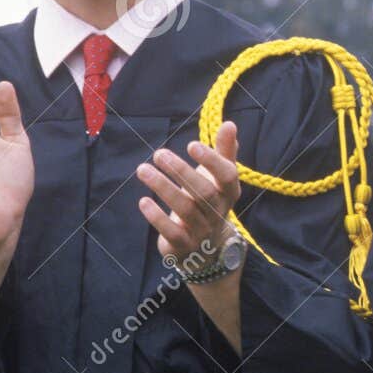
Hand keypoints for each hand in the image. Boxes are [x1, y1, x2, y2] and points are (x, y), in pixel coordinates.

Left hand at [135, 121, 243, 269]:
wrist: (208, 248)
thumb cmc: (210, 202)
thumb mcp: (218, 178)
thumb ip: (223, 152)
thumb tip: (229, 124)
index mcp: (228, 193)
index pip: (227, 176)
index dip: (212, 161)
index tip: (192, 144)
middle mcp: (218, 212)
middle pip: (204, 192)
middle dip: (181, 172)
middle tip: (159, 153)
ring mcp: (202, 231)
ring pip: (185, 210)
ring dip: (163, 188)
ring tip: (142, 169)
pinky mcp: (183, 245)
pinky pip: (172, 233)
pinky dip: (157, 218)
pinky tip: (143, 201)